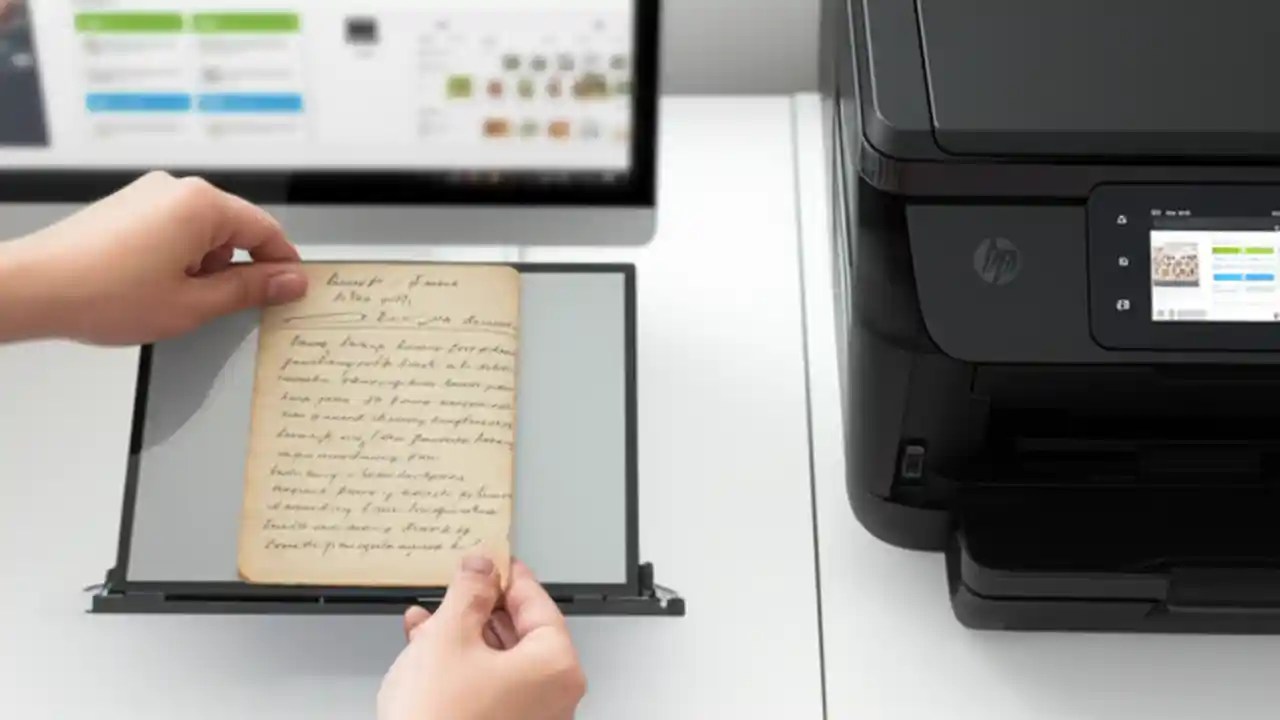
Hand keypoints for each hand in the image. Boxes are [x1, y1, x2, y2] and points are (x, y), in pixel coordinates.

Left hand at [0, 171, 306, 344]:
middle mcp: (176, 189)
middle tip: (219, 306)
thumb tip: (288, 282)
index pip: (265, 230)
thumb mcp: (193, 304)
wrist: (33, 288)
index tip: (290, 289)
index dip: (282, 264)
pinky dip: (175, 259)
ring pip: (202, 233)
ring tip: (172, 299)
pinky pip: (172, 230)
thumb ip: (249, 290)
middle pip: (234, 229)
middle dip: (234, 268)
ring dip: (201, 267)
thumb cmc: (102, 293)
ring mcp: (148, 195)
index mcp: (200, 205)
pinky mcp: (128, 207)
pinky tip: (153, 287)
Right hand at [378, 557, 586, 719]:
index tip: (493, 559)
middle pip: (520, 633)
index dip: (509, 576)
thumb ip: (468, 592)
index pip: (538, 603)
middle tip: (457, 586)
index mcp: (556, 666)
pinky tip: (425, 648)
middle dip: (480, 608)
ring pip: (498, 661)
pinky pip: (486, 687)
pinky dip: (459, 665)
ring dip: (462, 635)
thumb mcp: (449, 637)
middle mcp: (553, 697)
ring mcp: (529, 719)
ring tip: (429, 617)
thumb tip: (480, 567)